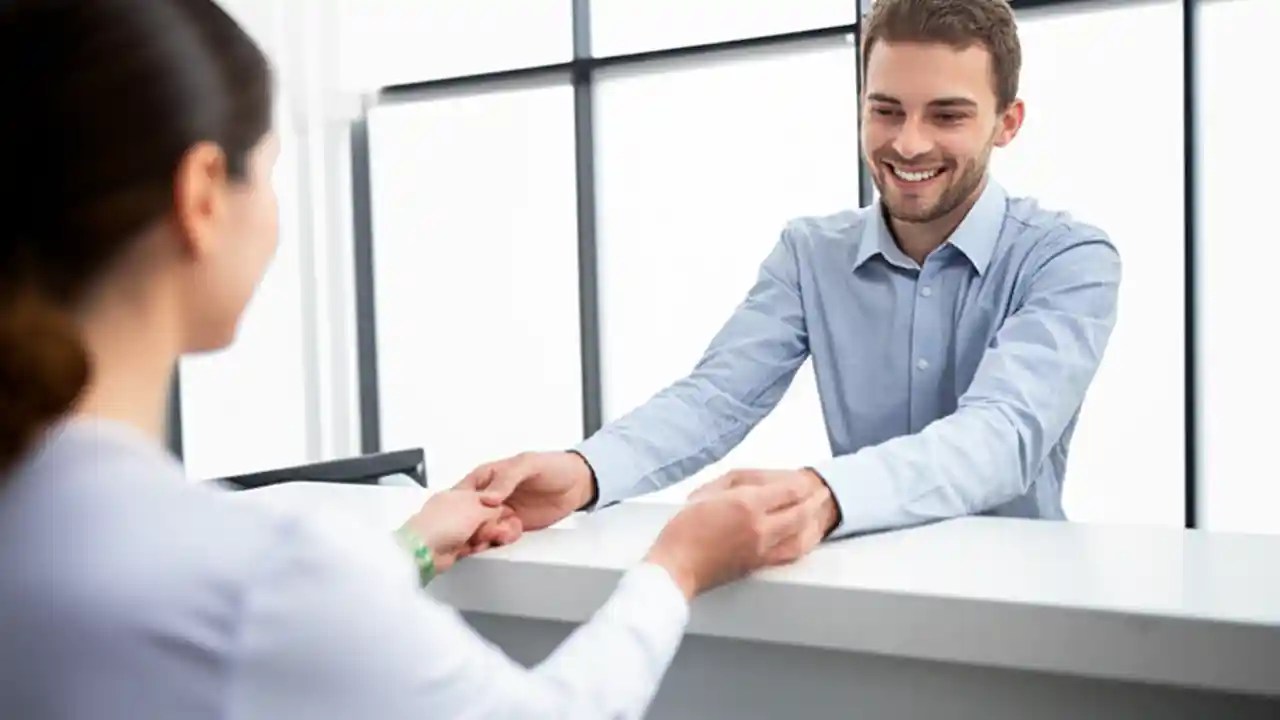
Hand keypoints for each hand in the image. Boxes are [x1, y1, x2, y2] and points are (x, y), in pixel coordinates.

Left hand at [400, 490, 522, 573]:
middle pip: (484, 513)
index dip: (497, 500)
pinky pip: (476, 543)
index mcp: (458, 493)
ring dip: (490, 534)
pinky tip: (483, 546)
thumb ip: (492, 507)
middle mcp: (456, 509)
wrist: (423, 550)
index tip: (509, 508)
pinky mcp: (456, 546)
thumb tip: (503, 509)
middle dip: (496, 521)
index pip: (484, 493)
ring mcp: (455, 529)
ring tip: (496, 538)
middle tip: (505, 527)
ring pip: (482, 529)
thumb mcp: (475, 507)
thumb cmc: (446, 522)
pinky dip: (481, 545)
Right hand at [459, 451, 596, 541]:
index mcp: (486, 477)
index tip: (467, 518)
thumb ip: (507, 479)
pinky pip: (498, 538)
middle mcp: (489, 497)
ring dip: (486, 536)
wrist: (577, 484)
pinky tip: (510, 535)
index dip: (459, 508)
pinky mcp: (511, 527)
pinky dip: (500, 541)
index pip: (461, 494)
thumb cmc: (553, 466)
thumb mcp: (528, 464)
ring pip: (480, 530)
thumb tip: (488, 497)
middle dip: (472, 527)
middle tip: (486, 530)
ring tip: (500, 533)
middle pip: (467, 517)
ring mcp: (500, 513)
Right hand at [689, 468, 839, 559]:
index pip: (788, 491)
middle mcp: (760, 527)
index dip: (801, 484)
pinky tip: (804, 536)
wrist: (676, 567)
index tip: (805, 479)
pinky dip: (803, 542)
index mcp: (746, 504)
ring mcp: (761, 548)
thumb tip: (758, 484)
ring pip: (801, 534)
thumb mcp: (706, 494)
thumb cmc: (682, 530)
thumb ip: (735, 485)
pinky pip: (790, 552)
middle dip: (814, 501)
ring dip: (813, 521)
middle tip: (822, 493)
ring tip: (817, 512)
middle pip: (800, 511)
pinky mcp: (758, 564)